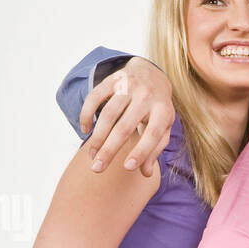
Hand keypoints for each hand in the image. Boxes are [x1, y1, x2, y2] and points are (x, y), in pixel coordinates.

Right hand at [83, 57, 174, 175]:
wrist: (151, 74)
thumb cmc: (157, 109)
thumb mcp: (163, 127)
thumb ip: (155, 149)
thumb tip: (145, 173)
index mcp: (163, 111)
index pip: (152, 135)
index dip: (140, 152)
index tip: (127, 168)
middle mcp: (146, 97)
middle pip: (124, 127)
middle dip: (109, 150)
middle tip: (97, 168)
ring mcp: (128, 87)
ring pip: (108, 114)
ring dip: (97, 137)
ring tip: (91, 154)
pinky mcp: (112, 80)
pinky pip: (94, 97)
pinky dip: (86, 114)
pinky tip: (85, 130)